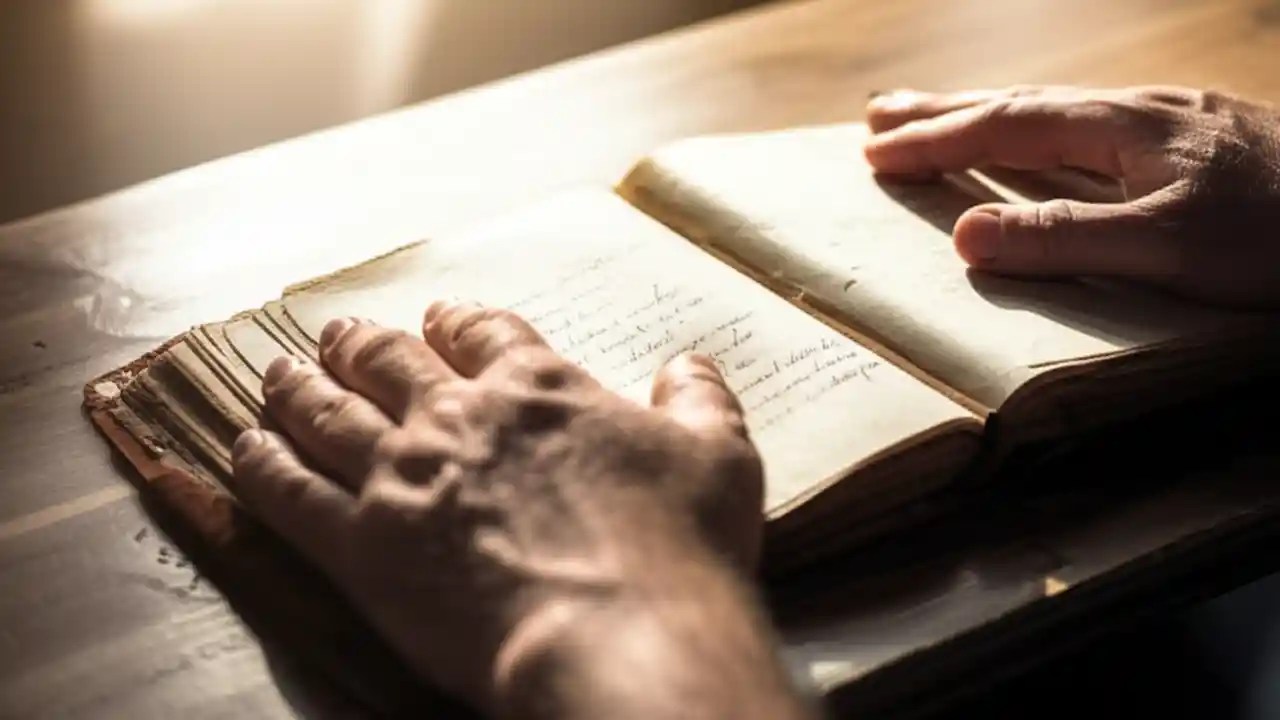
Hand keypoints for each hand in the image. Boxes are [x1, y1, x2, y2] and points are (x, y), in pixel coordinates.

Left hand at [229, 302, 807, 718]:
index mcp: (539, 389)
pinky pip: (290, 492)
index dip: (458, 322)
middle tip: (337, 335)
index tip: (440, 320)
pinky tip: (246, 447)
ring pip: (327, 414)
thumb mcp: (719, 456)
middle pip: (389, 362)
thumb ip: (700, 400)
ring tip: (277, 373)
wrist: (618, 633)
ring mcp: (403, 476)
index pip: (485, 334)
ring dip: (298, 387)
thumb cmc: (678, 547)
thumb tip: (689, 363)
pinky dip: (261, 464)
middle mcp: (459, 417)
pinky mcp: (362, 544)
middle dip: (359, 344)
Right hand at [864, 85, 1279, 307]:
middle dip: (945, 110)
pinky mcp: (1203, 139)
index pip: (1005, 128)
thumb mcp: (1169, 250)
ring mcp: (1176, 121)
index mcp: (1124, 127)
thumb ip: (1066, 241)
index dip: (935, 139)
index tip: (872, 152)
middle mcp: (1143, 111)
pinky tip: (1052, 139)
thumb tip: (963, 239)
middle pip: (1022, 102)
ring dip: (989, 112)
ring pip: (1060, 110)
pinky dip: (1044, 129)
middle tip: (878, 113)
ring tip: (941, 116)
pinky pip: (1095, 125)